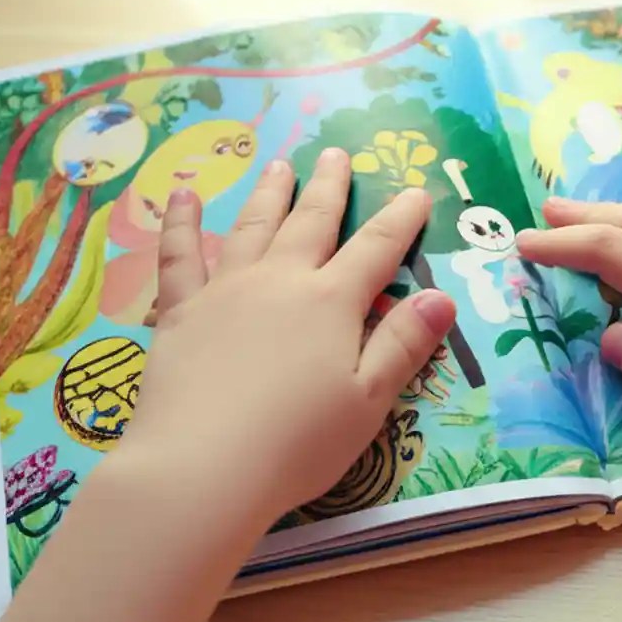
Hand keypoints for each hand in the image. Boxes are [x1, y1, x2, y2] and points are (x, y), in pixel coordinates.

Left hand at [116, 149, 455, 519]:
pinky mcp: (180, 311)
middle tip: (337, 154)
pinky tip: (183, 197)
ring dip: (270, 194)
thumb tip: (441, 295)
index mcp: (332, 303)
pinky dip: (183, 223)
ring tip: (280, 166)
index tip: (416, 193)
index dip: (400, 220)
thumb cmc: (298, 443)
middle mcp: (280, 281)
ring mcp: (225, 291)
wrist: (202, 467)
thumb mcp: (369, 400)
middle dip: (330, 188)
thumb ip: (403, 343)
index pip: (376, 250)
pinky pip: (182, 255)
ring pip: (253, 227)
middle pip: (311, 223)